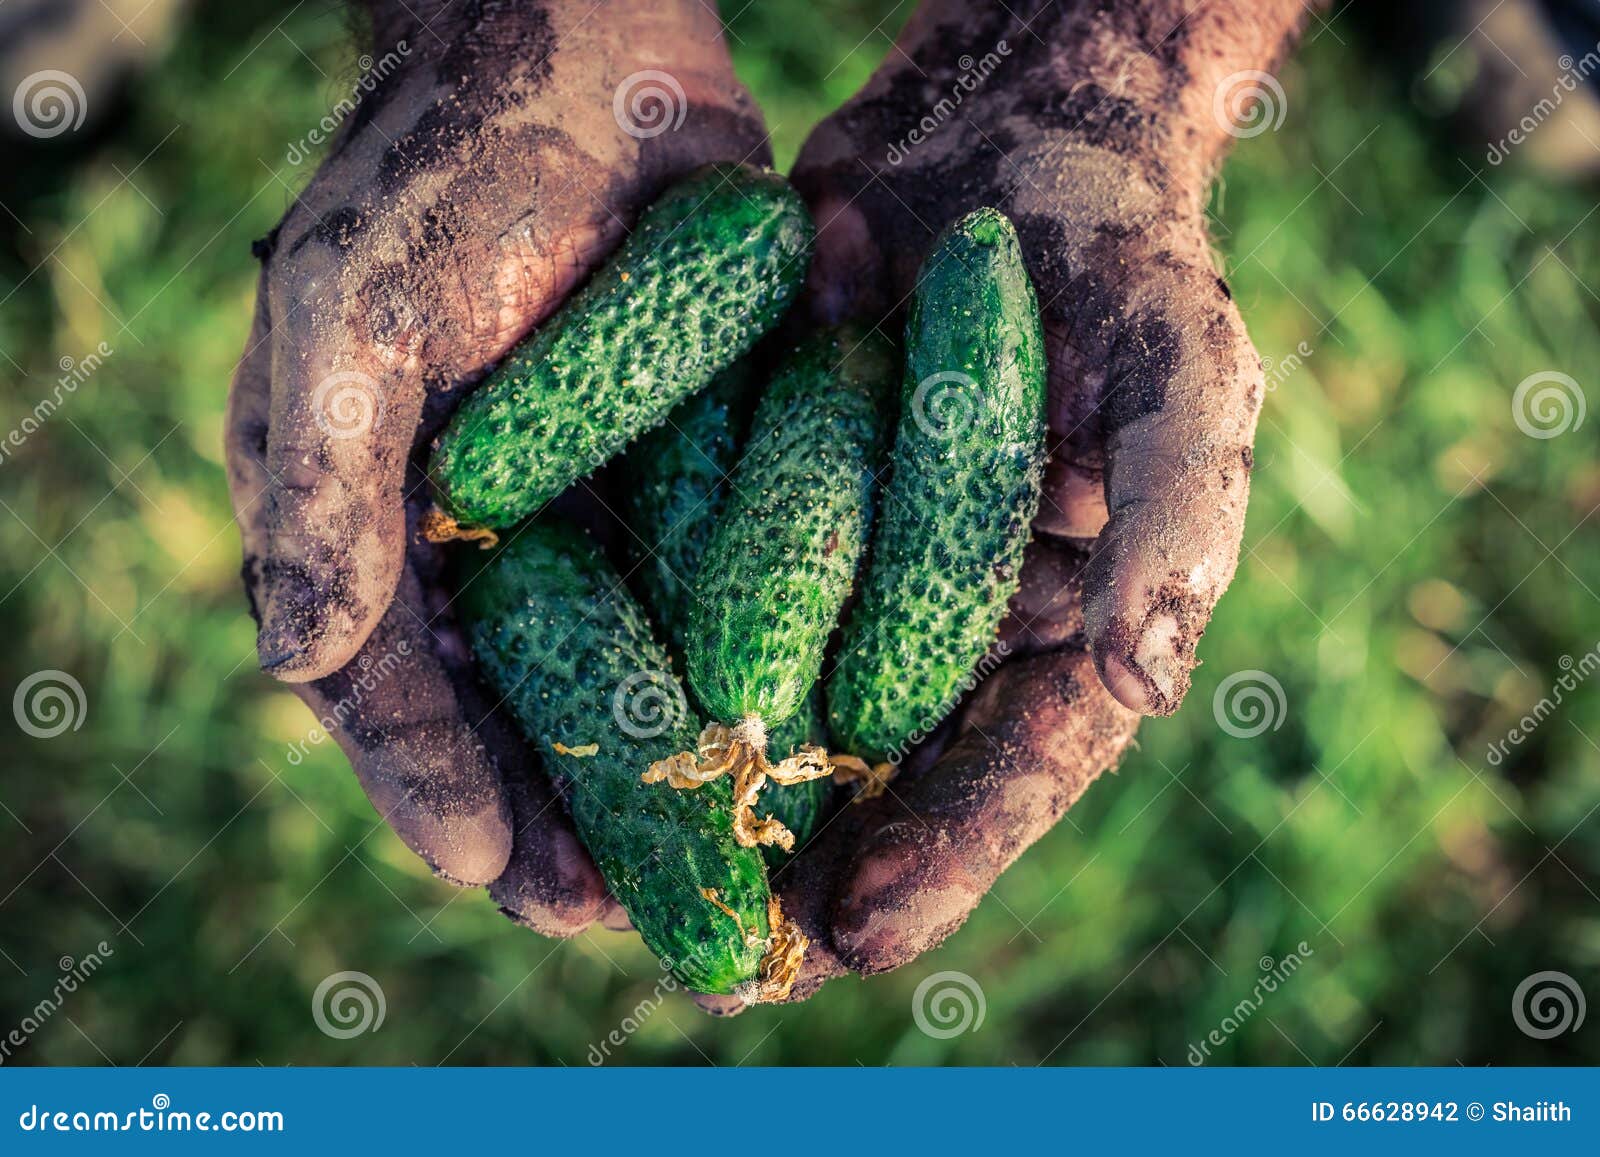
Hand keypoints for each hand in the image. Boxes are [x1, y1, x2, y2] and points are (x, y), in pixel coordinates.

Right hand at [224, 0, 768, 908]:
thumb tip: (298, 665)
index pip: (393, 684)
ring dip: (660, 771)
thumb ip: (323, 496)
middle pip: (517, 708)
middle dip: (561, 812)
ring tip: (712, 859)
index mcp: (374, 518)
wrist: (584, 52)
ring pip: (621, 673)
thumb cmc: (445, 177)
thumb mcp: (351, 325)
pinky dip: (740, 664)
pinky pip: (709, 588)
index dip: (436, 781)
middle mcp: (483, 535)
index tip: (494, 872)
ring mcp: (590, 508)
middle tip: (615, 912)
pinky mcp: (687, 469)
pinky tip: (793, 733)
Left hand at [700, 0, 1308, 1004]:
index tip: (858, 937)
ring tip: (630, 880)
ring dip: (708, 784)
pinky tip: (575, 712)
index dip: (944, 853)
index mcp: (1059, 619)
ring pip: (777, 696)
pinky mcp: (767, 487)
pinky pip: (705, 581)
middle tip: (723, 960)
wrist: (1007, 119)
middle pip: (878, 764)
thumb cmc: (1123, 254)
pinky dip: (649, 644)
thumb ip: (1173, 522)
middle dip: (804, 859)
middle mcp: (949, 610)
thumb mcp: (1182, 377)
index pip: (1008, 764)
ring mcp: (853, 554)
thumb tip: (1143, 676)